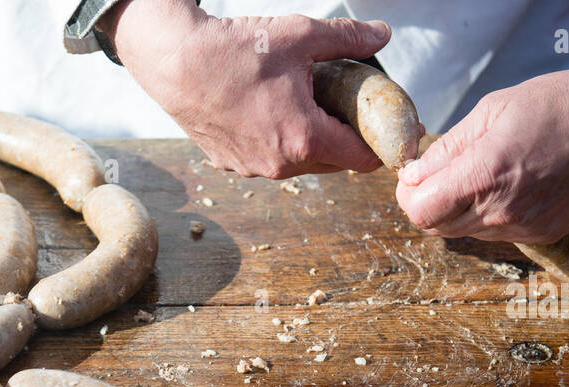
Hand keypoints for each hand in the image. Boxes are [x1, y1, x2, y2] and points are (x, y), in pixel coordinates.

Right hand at [103, 0, 391, 177]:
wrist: (175, 62)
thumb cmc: (235, 50)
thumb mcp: (301, 36)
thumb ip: (348, 39)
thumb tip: (382, 35)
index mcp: (303, 138)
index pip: (361, 158)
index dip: (383, 145)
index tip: (393, 131)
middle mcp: (279, 165)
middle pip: (334, 162)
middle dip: (349, 139)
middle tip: (357, 111)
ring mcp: (252, 169)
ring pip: (301, 163)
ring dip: (315, 141)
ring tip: (315, 107)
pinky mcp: (230, 165)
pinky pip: (270, 159)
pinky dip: (282, 141)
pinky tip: (277, 112)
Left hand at [395, 13, 568, 242]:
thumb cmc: (556, 103)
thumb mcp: (491, 111)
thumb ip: (447, 149)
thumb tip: (413, 175)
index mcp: (485, 175)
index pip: (420, 211)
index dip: (409, 196)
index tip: (416, 177)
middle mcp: (503, 211)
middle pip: (438, 226)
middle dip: (430, 202)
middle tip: (440, 174)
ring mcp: (525, 227)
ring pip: (466, 232)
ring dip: (460, 209)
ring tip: (483, 173)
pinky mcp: (544, 234)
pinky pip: (497, 234)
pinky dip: (490, 214)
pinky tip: (510, 184)